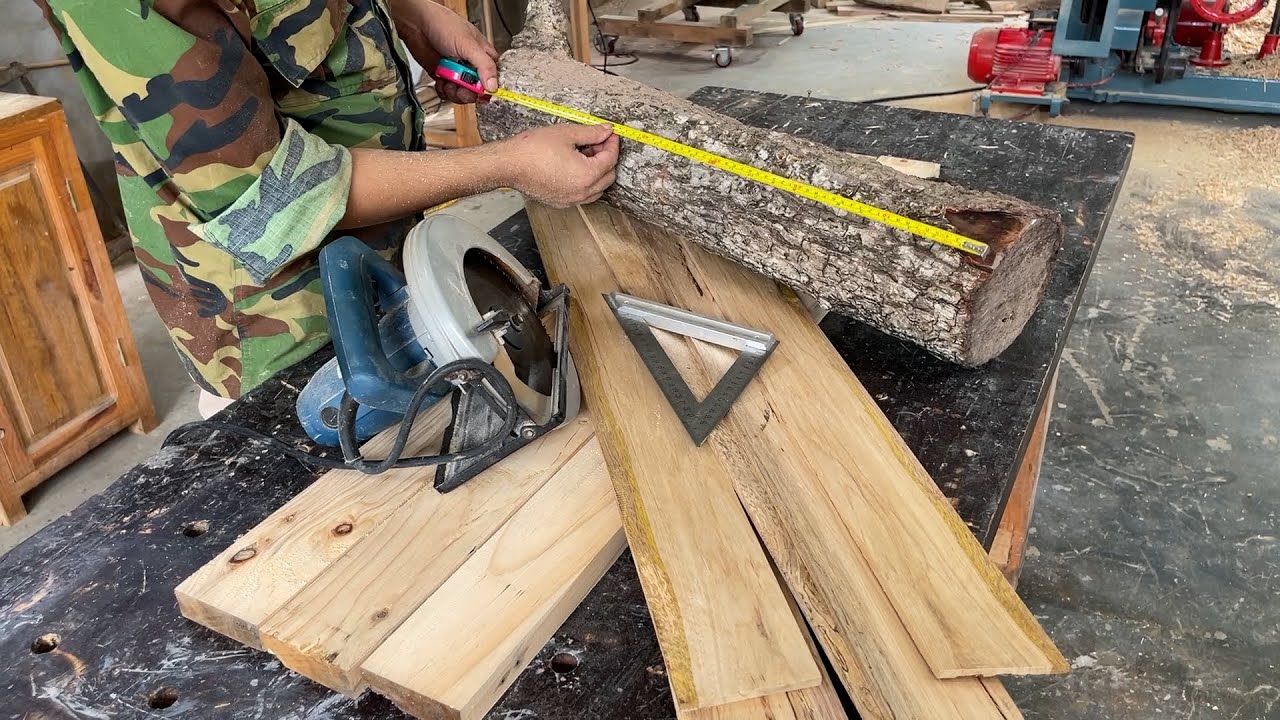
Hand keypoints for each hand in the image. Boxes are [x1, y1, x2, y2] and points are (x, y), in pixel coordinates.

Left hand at [390, 0, 498, 103]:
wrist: (416, 24)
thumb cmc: (443, 24)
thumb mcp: (469, 45)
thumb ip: (484, 66)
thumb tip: (493, 86)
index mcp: (483, 55)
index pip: (495, 77)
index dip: (490, 88)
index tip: (481, 92)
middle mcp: (471, 65)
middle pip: (478, 90)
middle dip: (468, 92)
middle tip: (461, 87)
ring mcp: (457, 72)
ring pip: (463, 94)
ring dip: (454, 92)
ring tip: (448, 82)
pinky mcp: (443, 76)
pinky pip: (448, 93)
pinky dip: (444, 91)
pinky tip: (440, 81)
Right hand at [503, 124, 619, 207]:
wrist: (508, 164)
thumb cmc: (532, 149)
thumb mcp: (566, 134)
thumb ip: (591, 133)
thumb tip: (605, 131)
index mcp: (587, 175)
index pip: (610, 159)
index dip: (612, 143)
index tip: (609, 134)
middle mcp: (581, 192)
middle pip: (608, 176)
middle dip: (606, 157)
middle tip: (597, 142)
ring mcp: (571, 200)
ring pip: (597, 188)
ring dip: (597, 172)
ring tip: (585, 153)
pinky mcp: (560, 202)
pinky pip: (582, 195)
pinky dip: (585, 182)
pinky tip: (575, 166)